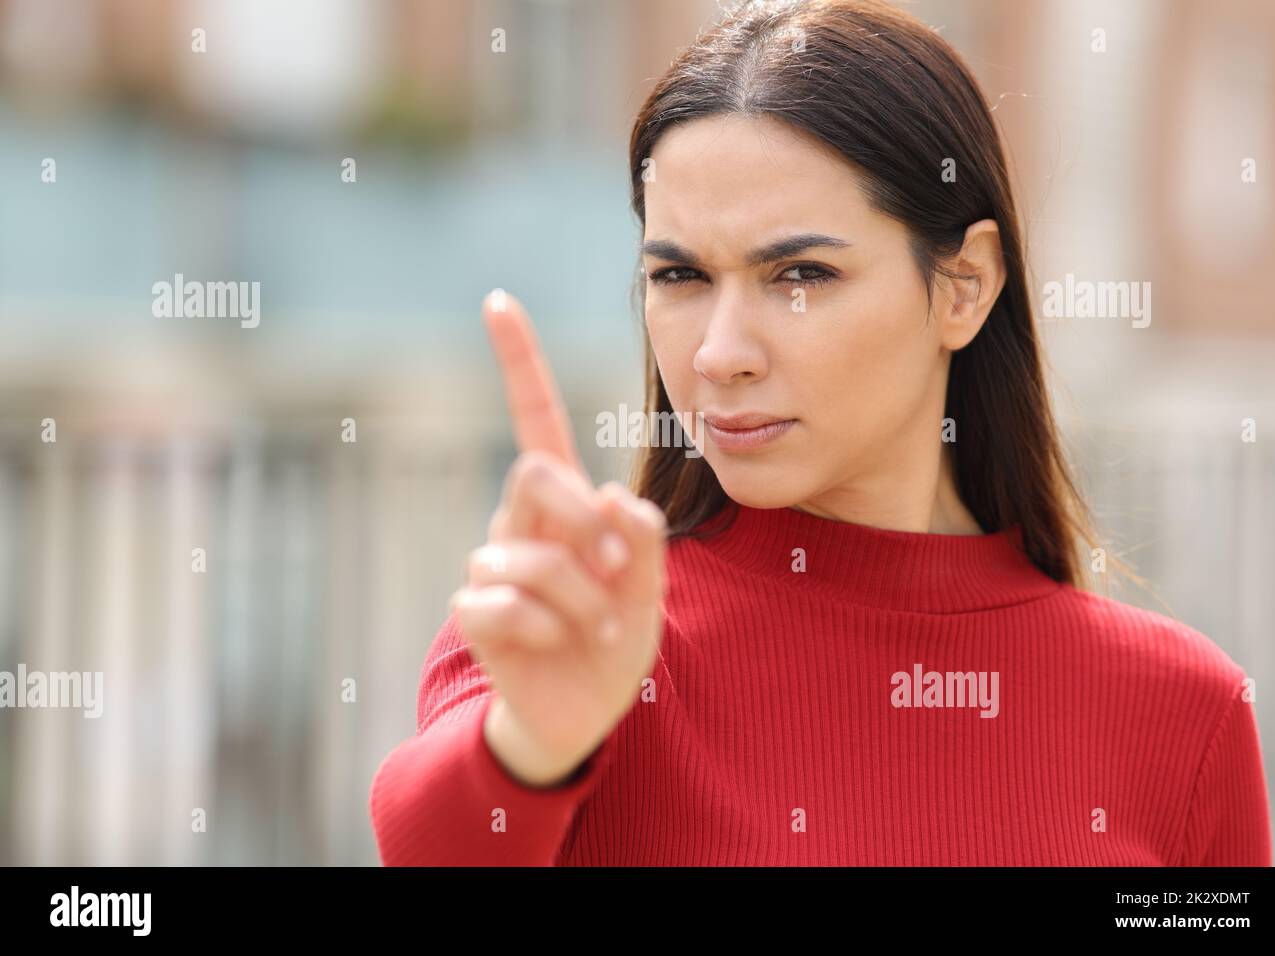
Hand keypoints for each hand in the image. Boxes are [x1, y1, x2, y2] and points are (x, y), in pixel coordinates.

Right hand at [449, 289, 667, 785]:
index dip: (518, 361)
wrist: (582, 712)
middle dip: (580, 520)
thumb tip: (611, 494)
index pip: (535, 417)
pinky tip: (556, 645)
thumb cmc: (616, 637)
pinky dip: (547, 630)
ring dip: (581, 601)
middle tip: (615, 570)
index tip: (496, 300)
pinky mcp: (474, 611)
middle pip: (532, 472)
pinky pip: (503, 603)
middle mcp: (522, 522)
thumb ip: (642, 539)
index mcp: (564, 502)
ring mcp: (493, 565)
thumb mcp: (649, 586)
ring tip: (596, 630)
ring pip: (529, 555)